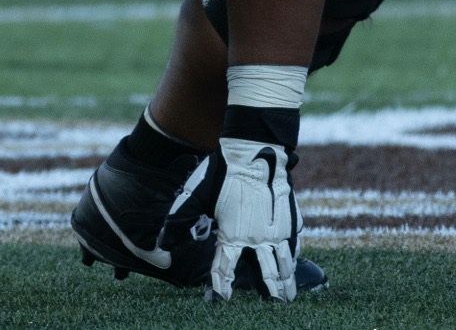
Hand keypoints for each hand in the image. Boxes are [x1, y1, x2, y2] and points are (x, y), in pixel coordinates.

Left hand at [170, 106, 300, 300]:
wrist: (255, 150)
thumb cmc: (223, 172)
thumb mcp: (195, 196)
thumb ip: (178, 221)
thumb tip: (161, 243)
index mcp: (233, 236)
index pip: (226, 270)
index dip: (221, 287)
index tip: (221, 299)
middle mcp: (258, 238)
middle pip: (266, 273)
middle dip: (270, 293)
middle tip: (274, 305)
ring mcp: (278, 228)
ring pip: (284, 261)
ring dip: (286, 280)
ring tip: (289, 294)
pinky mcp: (290, 215)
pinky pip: (294, 240)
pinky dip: (294, 254)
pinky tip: (294, 258)